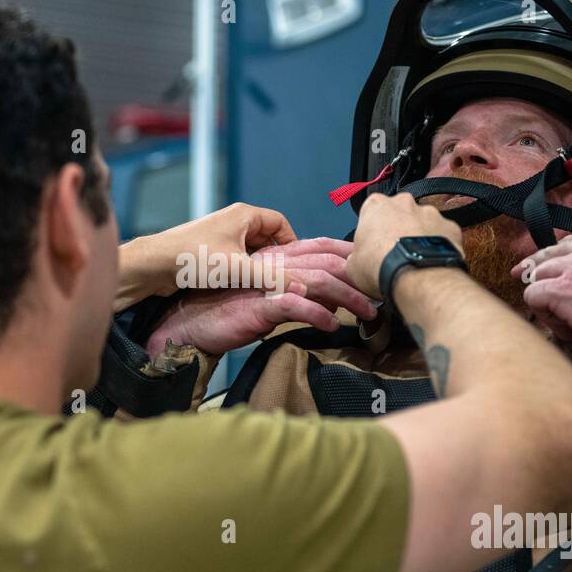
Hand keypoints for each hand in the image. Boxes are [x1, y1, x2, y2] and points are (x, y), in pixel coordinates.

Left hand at [115, 203, 296, 310]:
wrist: (154, 265)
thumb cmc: (194, 258)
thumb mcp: (239, 269)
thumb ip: (272, 279)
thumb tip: (302, 289)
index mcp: (244, 215)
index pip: (280, 222)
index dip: (292, 242)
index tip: (297, 265)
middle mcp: (233, 222)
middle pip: (267, 238)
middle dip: (275, 259)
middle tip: (282, 279)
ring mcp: (219, 236)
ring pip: (250, 251)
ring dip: (258, 268)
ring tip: (263, 287)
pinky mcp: (208, 251)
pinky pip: (235, 260)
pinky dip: (242, 272)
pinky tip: (243, 289)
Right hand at [144, 237, 375, 356]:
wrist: (189, 323)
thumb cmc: (226, 310)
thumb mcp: (267, 296)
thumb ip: (295, 290)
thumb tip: (328, 298)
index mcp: (277, 257)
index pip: (322, 246)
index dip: (351, 253)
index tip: (376, 266)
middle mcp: (275, 263)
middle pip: (328, 262)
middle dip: (360, 277)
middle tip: (383, 294)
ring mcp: (267, 283)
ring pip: (319, 282)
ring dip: (348, 298)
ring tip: (368, 313)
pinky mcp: (258, 304)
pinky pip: (295, 305)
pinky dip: (318, 314)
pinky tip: (333, 325)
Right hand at [347, 193, 464, 299]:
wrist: (416, 276)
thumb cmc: (382, 266)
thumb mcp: (352, 266)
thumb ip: (355, 256)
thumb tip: (358, 261)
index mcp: (375, 205)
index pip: (371, 211)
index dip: (372, 230)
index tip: (373, 245)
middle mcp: (404, 203)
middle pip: (399, 213)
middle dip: (398, 229)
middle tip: (394, 254)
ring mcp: (429, 212)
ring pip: (423, 222)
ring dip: (419, 236)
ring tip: (415, 260)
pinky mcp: (450, 226)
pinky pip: (443, 234)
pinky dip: (439, 245)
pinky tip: (432, 261)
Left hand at [511, 230, 571, 346]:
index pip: (568, 244)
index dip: (554, 259)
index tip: (545, 269)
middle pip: (546, 257)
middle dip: (535, 272)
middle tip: (525, 282)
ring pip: (537, 277)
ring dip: (546, 300)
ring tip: (566, 321)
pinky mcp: (561, 289)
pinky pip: (533, 296)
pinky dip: (544, 315)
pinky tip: (565, 329)